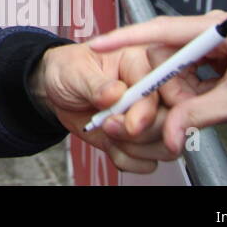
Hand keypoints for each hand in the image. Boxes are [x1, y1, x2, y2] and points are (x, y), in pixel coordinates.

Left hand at [30, 40, 183, 172]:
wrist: (56, 91)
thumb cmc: (69, 70)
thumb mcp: (75, 71)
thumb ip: (96, 84)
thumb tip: (115, 93)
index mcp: (142, 64)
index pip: (161, 89)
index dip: (149, 111)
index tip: (132, 125)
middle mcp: (152, 92)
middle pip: (170, 122)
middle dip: (137, 133)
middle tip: (108, 125)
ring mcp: (150, 118)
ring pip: (165, 147)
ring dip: (132, 148)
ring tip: (106, 131)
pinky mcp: (141, 140)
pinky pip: (147, 163)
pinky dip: (127, 159)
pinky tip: (110, 144)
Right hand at [86, 12, 226, 154]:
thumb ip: (198, 115)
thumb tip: (169, 132)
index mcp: (218, 28)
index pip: (163, 29)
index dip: (128, 37)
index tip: (100, 44)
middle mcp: (206, 29)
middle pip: (161, 51)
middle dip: (160, 82)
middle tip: (167, 107)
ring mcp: (202, 42)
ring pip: (167, 65)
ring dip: (173, 91)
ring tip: (197, 106)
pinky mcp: (201, 55)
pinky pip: (177, 72)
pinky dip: (180, 92)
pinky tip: (196, 100)